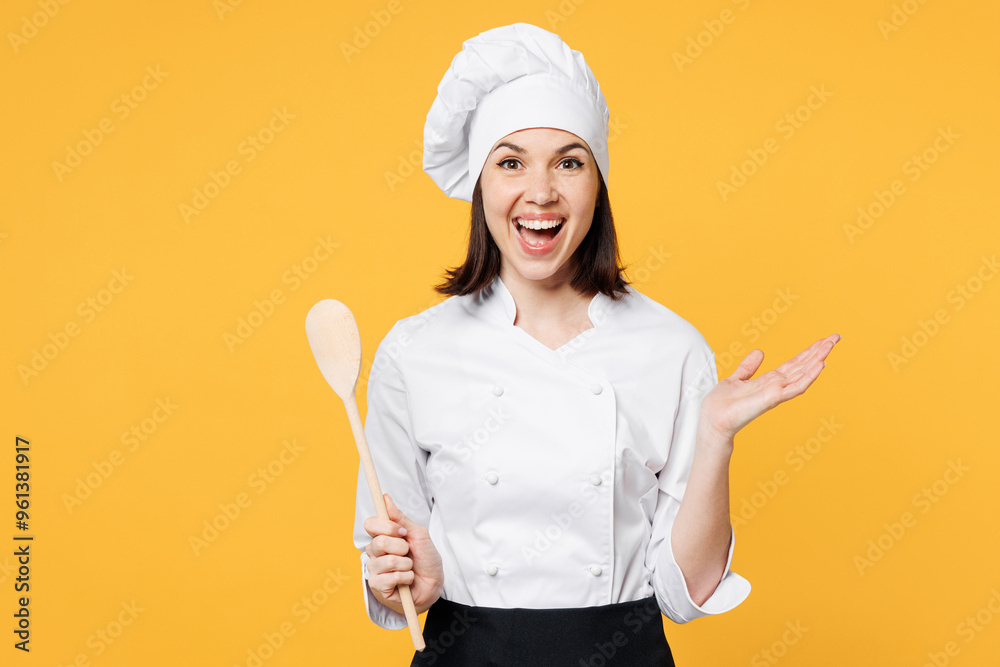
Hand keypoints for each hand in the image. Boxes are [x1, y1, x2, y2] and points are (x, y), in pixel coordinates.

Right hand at [363, 493, 443, 613]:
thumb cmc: (426, 558)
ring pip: (387, 561)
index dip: (386, 526)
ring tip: (410, 567)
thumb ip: (400, 518)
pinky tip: (407, 580)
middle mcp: (375, 552)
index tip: (402, 531)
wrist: (434, 583)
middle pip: (379, 542)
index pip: (370, 524)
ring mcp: (375, 569)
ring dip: (406, 565)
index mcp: (383, 536)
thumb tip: (386, 498)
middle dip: (401, 547)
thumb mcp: (418, 534)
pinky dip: (405, 577)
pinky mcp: (378, 586)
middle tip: (409, 553)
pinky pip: (389, 578)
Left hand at [699, 333, 840, 442]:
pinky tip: (820, 365)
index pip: (794, 364)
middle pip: (802, 366)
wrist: (713, 419)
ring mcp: (776, 393)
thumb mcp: (736, 379)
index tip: (823, 340)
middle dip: (818, 352)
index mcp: (769, 381)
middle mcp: (776, 386)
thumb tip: (760, 352)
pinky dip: (809, 376)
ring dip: (818, 359)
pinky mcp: (772, 398)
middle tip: (835, 337)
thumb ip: (748, 367)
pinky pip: (795, 387)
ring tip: (831, 345)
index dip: (808, 352)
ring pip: (803, 374)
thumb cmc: (723, 405)